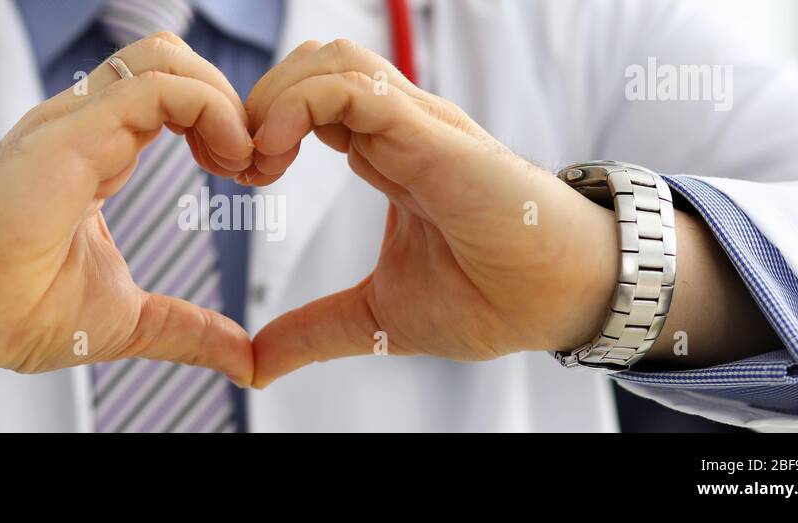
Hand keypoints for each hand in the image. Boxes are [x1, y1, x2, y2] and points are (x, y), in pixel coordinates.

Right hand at [0, 34, 255, 393]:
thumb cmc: (13, 311)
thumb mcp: (129, 320)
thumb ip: (188, 330)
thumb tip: (245, 362)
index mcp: (94, 153)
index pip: (168, 95)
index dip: (220, 122)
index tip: (248, 176)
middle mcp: (84, 127)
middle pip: (171, 61)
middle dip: (229, 99)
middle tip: (254, 163)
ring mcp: (75, 123)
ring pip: (165, 58)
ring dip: (222, 99)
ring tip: (240, 159)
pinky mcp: (71, 133)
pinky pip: (157, 88)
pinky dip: (208, 109)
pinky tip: (226, 159)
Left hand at [242, 40, 627, 386]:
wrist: (560, 304)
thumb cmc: (491, 298)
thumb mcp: (377, 318)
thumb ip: (314, 331)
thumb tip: (257, 365)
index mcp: (386, 154)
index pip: (309, 101)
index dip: (261, 127)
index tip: (237, 179)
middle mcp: (400, 128)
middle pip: (311, 65)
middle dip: (257, 103)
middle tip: (236, 166)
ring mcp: (417, 125)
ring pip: (330, 60)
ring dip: (274, 98)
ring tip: (258, 160)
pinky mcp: (432, 134)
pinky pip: (354, 86)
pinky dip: (299, 105)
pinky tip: (276, 153)